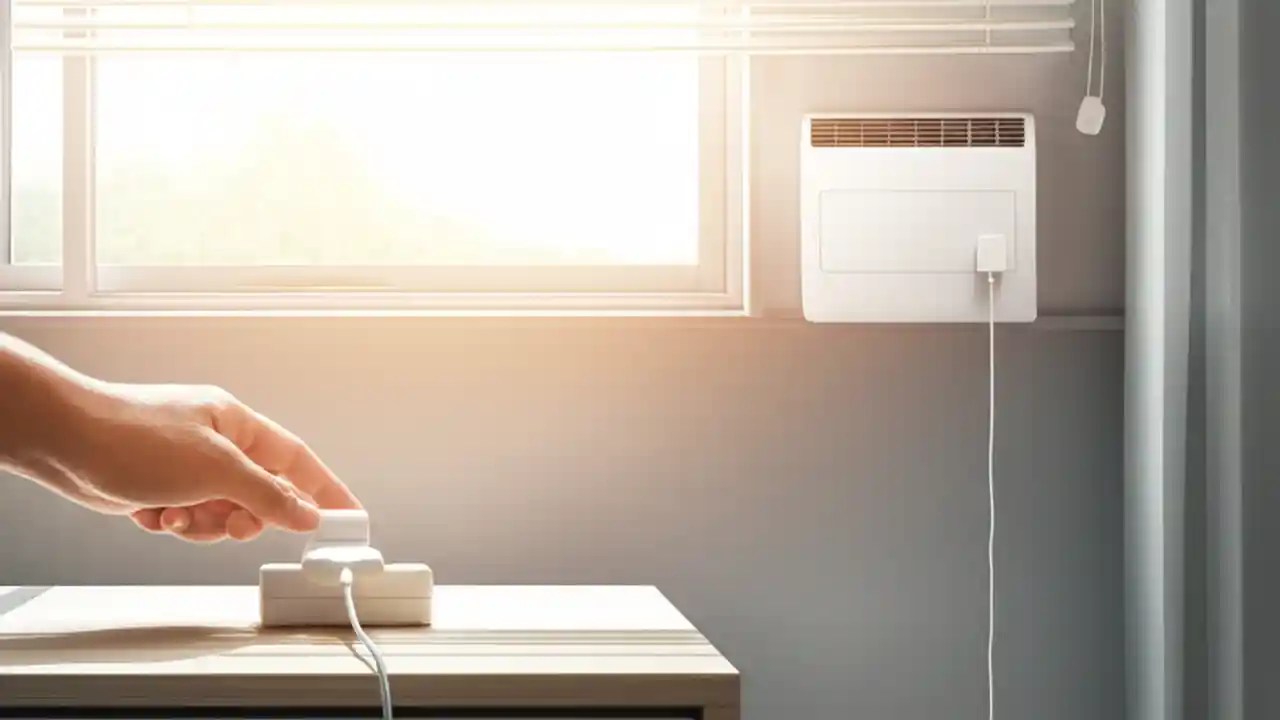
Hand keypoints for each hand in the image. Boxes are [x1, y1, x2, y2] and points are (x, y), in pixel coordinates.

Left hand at [48, 382, 359, 542]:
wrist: (63, 440)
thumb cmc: (132, 435)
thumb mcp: (216, 468)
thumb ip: (268, 494)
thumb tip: (306, 514)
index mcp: (240, 425)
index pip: (299, 461)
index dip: (328, 491)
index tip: (350, 518)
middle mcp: (218, 443)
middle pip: (261, 495)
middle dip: (246, 517)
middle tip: (235, 523)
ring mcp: (189, 467)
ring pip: (223, 513)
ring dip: (204, 524)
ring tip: (178, 514)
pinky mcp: (161, 487)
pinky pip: (190, 519)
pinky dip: (176, 523)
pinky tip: (154, 513)